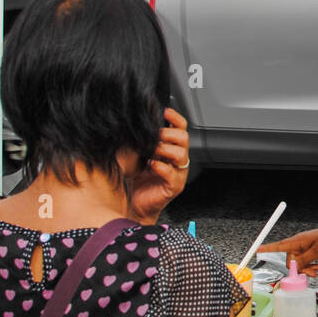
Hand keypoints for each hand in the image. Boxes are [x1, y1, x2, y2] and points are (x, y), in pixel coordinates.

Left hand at [128, 108, 190, 224]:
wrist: (134, 205)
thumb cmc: (136, 180)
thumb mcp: (137, 155)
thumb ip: (141, 141)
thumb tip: (133, 124)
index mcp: (170, 150)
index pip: (180, 129)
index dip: (175, 118)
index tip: (165, 111)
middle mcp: (177, 161)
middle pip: (184, 138)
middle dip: (168, 134)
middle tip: (155, 136)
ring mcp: (178, 174)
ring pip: (181, 154)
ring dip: (165, 149)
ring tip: (151, 152)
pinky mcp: (174, 187)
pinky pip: (172, 173)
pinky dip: (161, 167)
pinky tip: (151, 165)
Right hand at [260, 224, 317, 276]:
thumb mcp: (317, 251)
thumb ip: (304, 260)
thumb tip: (292, 266)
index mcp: (297, 242)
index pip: (278, 246)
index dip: (267, 248)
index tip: (256, 249)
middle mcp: (296, 245)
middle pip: (290, 261)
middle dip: (299, 269)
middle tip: (313, 273)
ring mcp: (300, 249)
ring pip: (297, 264)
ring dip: (306, 269)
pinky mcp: (305, 253)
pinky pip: (303, 263)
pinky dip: (309, 267)